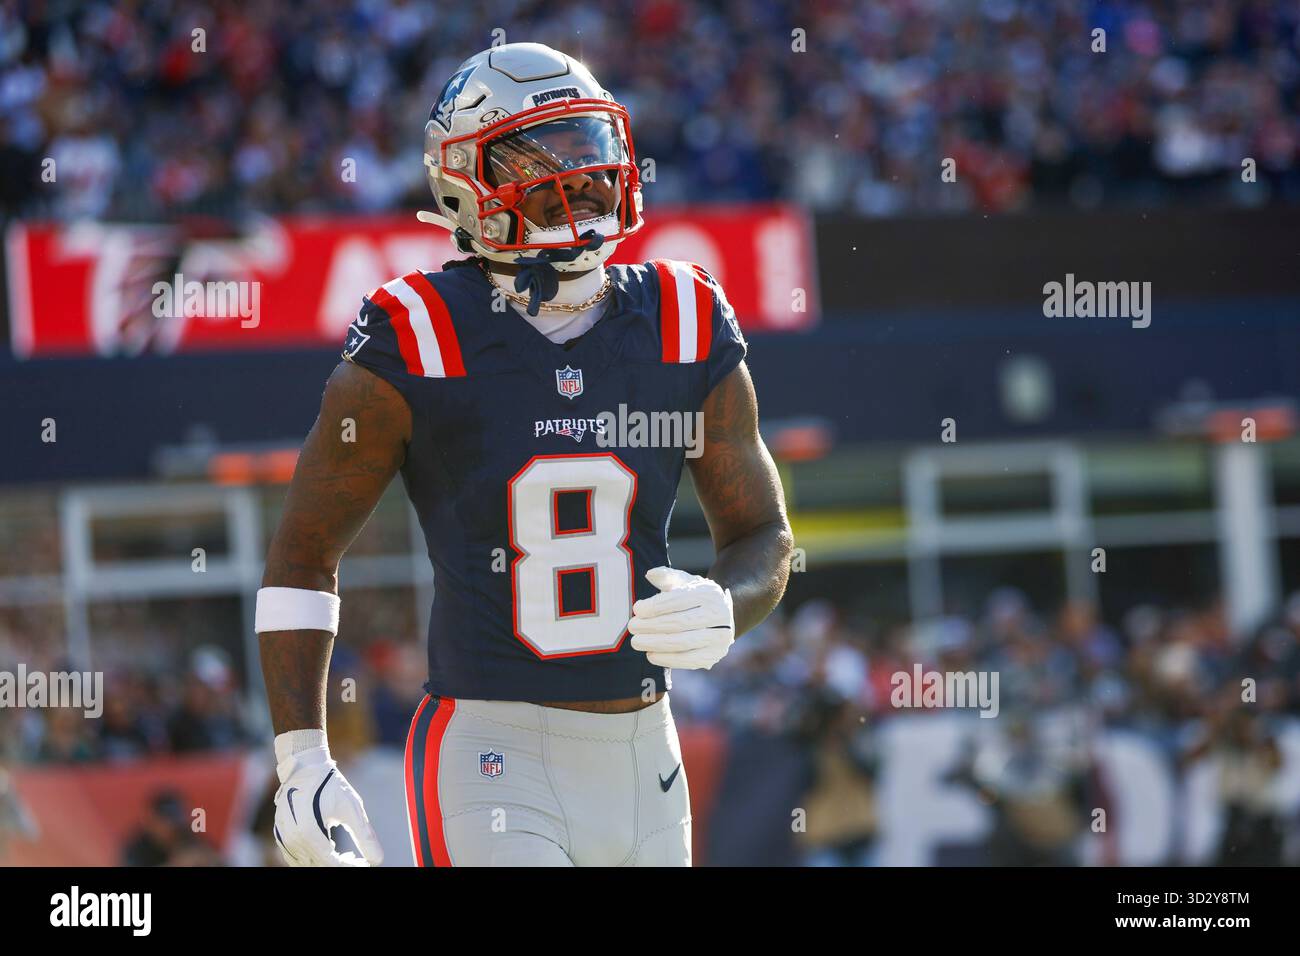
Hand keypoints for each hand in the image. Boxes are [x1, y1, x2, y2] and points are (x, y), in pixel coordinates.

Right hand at [273, 746, 383, 866]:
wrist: (305, 767)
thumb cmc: (331, 785)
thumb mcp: (352, 809)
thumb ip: (365, 836)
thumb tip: (377, 860)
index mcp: (309, 832)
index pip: (331, 863)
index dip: (349, 866)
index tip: (364, 864)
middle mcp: (293, 838)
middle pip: (319, 865)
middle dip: (340, 864)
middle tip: (357, 857)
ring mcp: (283, 837)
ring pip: (307, 863)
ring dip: (326, 862)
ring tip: (345, 853)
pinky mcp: (280, 835)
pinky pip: (295, 857)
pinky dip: (313, 857)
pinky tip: (329, 847)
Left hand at [628, 566, 733, 669]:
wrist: (718, 616)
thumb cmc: (694, 597)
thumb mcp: (683, 582)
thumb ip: (666, 576)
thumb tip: (650, 574)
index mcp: (710, 593)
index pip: (678, 600)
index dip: (655, 606)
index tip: (637, 609)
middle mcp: (719, 615)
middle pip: (679, 623)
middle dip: (651, 626)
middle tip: (632, 627)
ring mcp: (719, 637)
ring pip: (682, 643)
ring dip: (655, 643)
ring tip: (636, 641)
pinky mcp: (714, 656)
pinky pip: (688, 661)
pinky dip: (667, 659)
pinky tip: (650, 654)